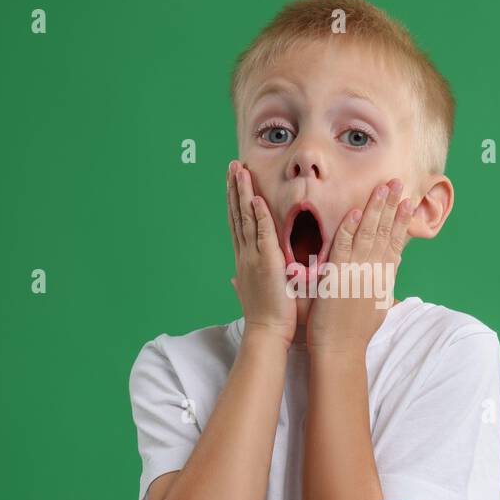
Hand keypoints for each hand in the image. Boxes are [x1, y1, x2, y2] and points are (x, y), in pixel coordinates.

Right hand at [227, 159, 295, 346]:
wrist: (268, 333)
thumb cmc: (267, 317)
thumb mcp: (254, 295)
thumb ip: (243, 283)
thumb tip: (232, 280)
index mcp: (244, 260)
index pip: (237, 224)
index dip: (234, 202)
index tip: (232, 182)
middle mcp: (245, 255)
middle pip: (236, 215)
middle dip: (233, 189)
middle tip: (231, 166)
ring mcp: (254, 257)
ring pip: (245, 218)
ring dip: (242, 193)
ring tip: (239, 171)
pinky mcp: (267, 262)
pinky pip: (261, 233)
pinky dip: (257, 215)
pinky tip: (255, 197)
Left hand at [306, 178, 413, 355]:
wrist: (341, 348)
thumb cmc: (354, 331)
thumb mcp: (377, 305)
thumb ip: (383, 284)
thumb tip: (390, 271)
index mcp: (383, 277)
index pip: (395, 242)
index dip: (401, 221)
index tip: (408, 202)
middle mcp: (374, 271)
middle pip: (385, 232)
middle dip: (392, 206)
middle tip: (398, 182)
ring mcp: (357, 272)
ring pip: (368, 234)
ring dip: (375, 209)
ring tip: (383, 188)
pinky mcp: (338, 275)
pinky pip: (343, 246)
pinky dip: (349, 229)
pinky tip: (354, 212)